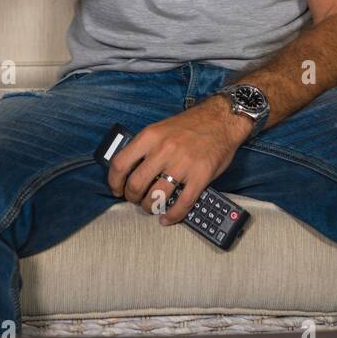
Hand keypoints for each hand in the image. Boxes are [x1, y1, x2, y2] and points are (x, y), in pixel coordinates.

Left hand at [106, 97, 252, 226]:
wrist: (222, 119)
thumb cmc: (191, 125)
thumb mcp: (161, 128)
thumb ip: (146, 146)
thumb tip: (129, 169)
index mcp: (151, 136)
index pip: (120, 163)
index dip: (114, 182)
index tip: (117, 189)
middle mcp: (164, 149)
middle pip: (136, 184)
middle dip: (132, 198)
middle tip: (135, 200)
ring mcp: (183, 164)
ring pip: (156, 196)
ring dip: (150, 207)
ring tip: (152, 207)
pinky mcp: (201, 176)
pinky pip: (182, 203)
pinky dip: (172, 216)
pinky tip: (167, 218)